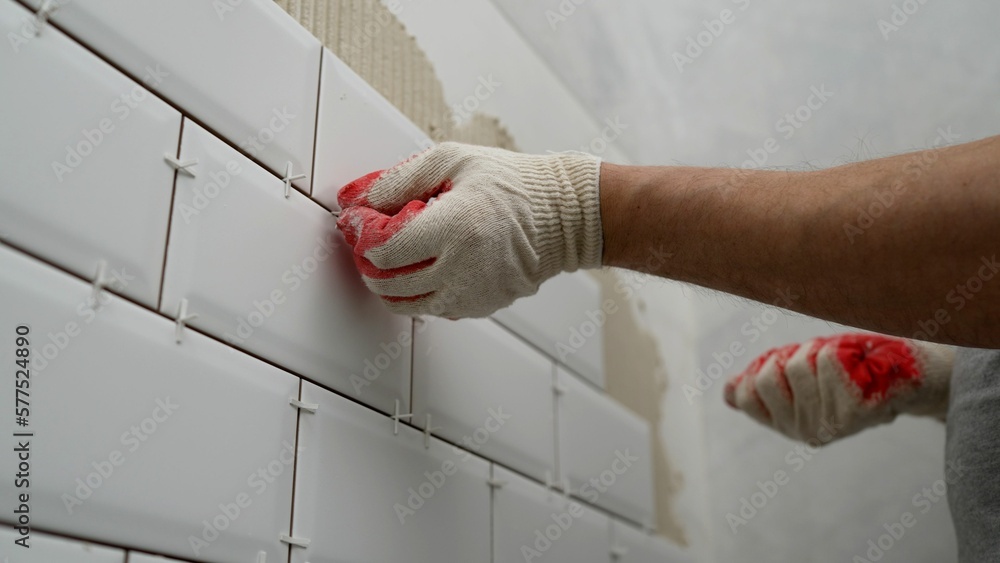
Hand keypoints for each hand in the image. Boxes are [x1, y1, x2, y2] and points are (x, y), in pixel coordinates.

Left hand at [336, 142, 602, 317]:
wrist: (564, 214)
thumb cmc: (512, 184)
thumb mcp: (450, 162)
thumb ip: (398, 181)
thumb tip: (358, 199)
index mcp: (455, 227)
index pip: (384, 250)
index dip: (362, 237)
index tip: (359, 223)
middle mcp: (462, 268)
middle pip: (389, 283)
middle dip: (369, 263)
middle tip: (369, 241)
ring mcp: (473, 295)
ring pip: (407, 305)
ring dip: (389, 284)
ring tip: (393, 258)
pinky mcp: (482, 307)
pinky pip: (434, 308)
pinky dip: (420, 292)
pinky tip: (426, 267)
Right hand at [724, 333, 953, 442]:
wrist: (911, 375)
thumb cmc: (854, 369)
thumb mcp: (805, 376)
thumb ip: (769, 382)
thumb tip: (727, 391)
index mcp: (788, 425)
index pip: (743, 395)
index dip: (760, 367)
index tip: (787, 361)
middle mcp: (804, 432)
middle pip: (766, 377)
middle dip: (790, 354)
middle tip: (819, 358)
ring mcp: (827, 426)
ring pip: (796, 366)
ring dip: (818, 349)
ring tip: (845, 362)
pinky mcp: (851, 415)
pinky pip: (825, 362)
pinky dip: (840, 351)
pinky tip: (860, 365)